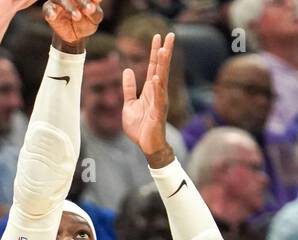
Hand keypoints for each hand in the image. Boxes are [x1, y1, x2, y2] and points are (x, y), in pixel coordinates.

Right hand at [43, 0, 102, 47]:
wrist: (73, 35)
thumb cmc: (85, 23)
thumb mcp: (93, 20)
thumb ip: (94, 13)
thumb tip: (92, 7)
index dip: (91, 0)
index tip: (95, 3)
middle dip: (83, 2)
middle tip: (90, 9)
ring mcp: (59, 1)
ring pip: (62, 0)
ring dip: (69, 8)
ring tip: (77, 16)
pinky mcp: (48, 9)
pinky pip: (48, 9)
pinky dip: (50, 12)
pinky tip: (53, 16)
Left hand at [122, 32, 174, 161]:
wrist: (147, 146)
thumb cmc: (140, 127)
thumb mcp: (129, 105)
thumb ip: (129, 88)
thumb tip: (127, 70)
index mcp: (150, 90)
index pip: (154, 67)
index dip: (155, 52)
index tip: (158, 36)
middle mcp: (157, 93)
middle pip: (161, 69)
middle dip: (164, 52)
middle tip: (170, 35)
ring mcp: (159, 102)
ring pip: (161, 80)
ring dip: (162, 66)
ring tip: (163, 50)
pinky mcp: (158, 114)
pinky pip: (158, 99)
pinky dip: (157, 88)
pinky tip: (156, 78)